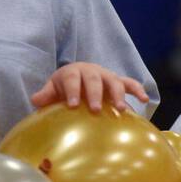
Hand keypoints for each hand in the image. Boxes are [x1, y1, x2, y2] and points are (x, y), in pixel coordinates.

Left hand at [30, 62, 148, 111]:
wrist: (78, 77)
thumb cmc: (64, 87)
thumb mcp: (53, 88)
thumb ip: (46, 95)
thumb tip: (35, 99)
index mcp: (73, 72)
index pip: (72, 79)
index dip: (73, 90)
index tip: (73, 105)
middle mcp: (91, 71)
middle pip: (94, 80)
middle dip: (95, 94)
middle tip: (96, 109)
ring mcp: (106, 76)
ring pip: (114, 82)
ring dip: (118, 94)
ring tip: (121, 109)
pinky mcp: (118, 81)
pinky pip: (130, 83)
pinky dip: (137, 90)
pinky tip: (145, 100)